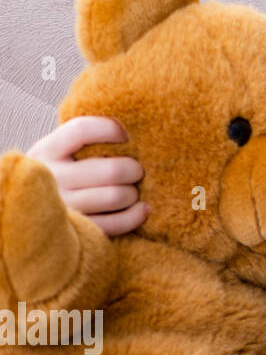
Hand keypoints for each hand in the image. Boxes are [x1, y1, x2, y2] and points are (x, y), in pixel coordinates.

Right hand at [24, 116, 147, 236]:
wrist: (33, 211)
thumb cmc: (64, 173)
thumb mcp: (62, 150)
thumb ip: (86, 137)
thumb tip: (129, 122)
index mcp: (47, 150)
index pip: (82, 130)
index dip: (111, 129)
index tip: (127, 135)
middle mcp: (51, 177)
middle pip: (111, 170)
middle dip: (133, 170)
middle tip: (137, 171)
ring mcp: (62, 206)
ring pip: (115, 196)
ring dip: (133, 193)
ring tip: (132, 190)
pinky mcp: (75, 232)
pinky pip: (116, 224)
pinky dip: (135, 215)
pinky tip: (142, 208)